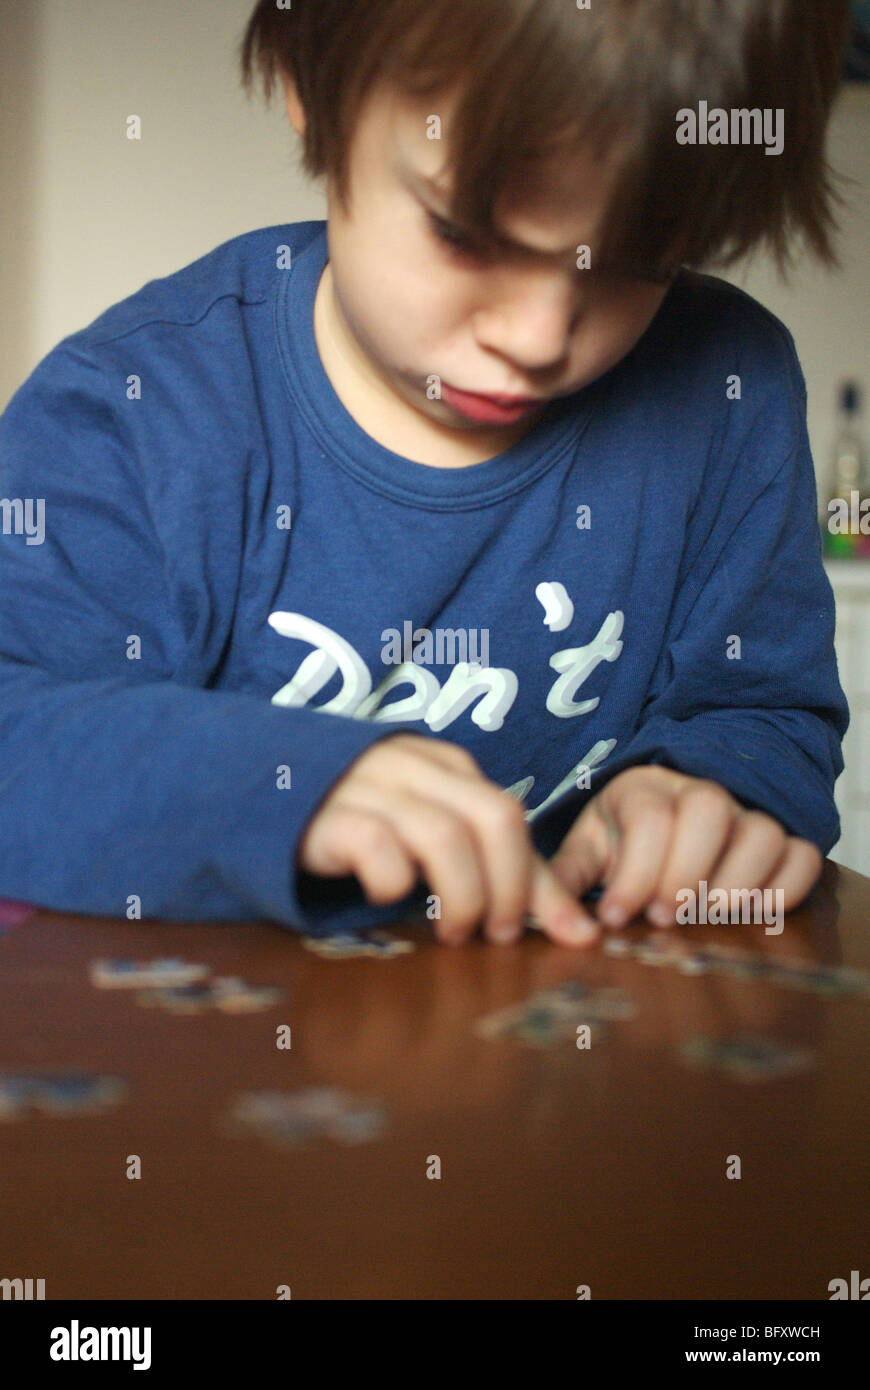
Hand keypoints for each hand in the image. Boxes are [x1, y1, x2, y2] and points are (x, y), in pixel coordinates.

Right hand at [297, 734, 597, 946]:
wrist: (265, 797)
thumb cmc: (368, 825)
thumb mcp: (438, 837)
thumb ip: (504, 874)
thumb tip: (582, 933)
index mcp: (448, 766)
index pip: (513, 817)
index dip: (536, 881)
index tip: (545, 934)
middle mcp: (415, 767)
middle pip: (494, 817)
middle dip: (509, 886)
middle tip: (496, 934)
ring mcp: (370, 786)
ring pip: (444, 835)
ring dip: (462, 894)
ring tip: (452, 930)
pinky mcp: (328, 816)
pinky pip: (378, 846)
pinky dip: (393, 882)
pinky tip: (388, 897)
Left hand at [549, 765, 822, 929]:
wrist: (666, 807)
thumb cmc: (623, 835)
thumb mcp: (589, 846)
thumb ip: (566, 875)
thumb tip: (542, 915)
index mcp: (646, 788)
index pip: (650, 819)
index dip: (634, 872)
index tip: (614, 917)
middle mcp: (702, 793)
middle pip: (710, 812)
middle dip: (685, 872)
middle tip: (662, 917)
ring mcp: (747, 814)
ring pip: (763, 832)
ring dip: (736, 882)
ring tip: (705, 918)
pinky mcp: (782, 839)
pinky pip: (802, 855)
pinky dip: (785, 888)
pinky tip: (751, 915)